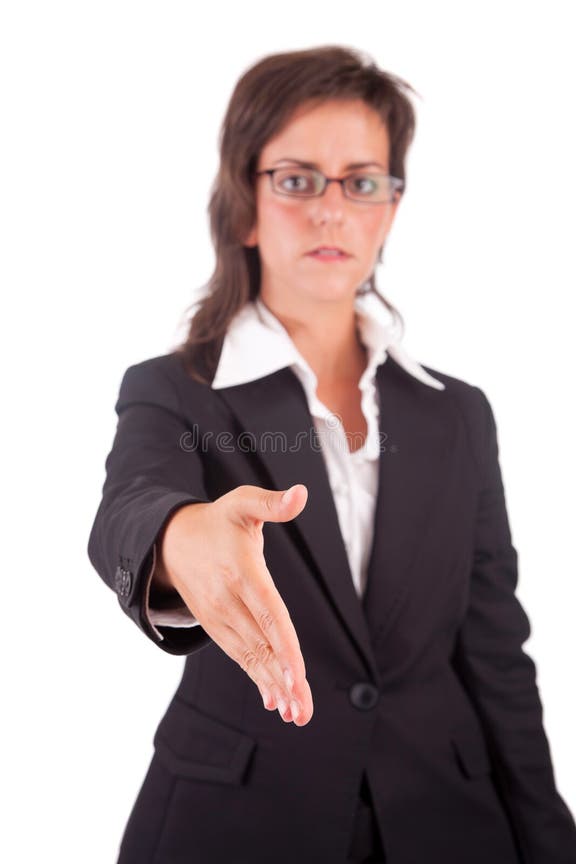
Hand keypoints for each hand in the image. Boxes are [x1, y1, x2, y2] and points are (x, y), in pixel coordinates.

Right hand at [156, 483, 312, 725]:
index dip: (285, 645)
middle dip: (285, 679)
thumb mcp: (242, 502)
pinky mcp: (216, 626)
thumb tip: (301, 494)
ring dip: (274, 687)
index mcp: (242, 572)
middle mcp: (229, 601)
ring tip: (297, 714)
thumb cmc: (216, 521)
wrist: (169, 540)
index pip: (269, 614)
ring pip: (252, 657)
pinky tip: (275, 701)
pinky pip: (240, 656)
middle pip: (263, 645)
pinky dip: (259, 679)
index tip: (299, 675)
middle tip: (305, 711)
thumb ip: (272, 503)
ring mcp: (220, 617)